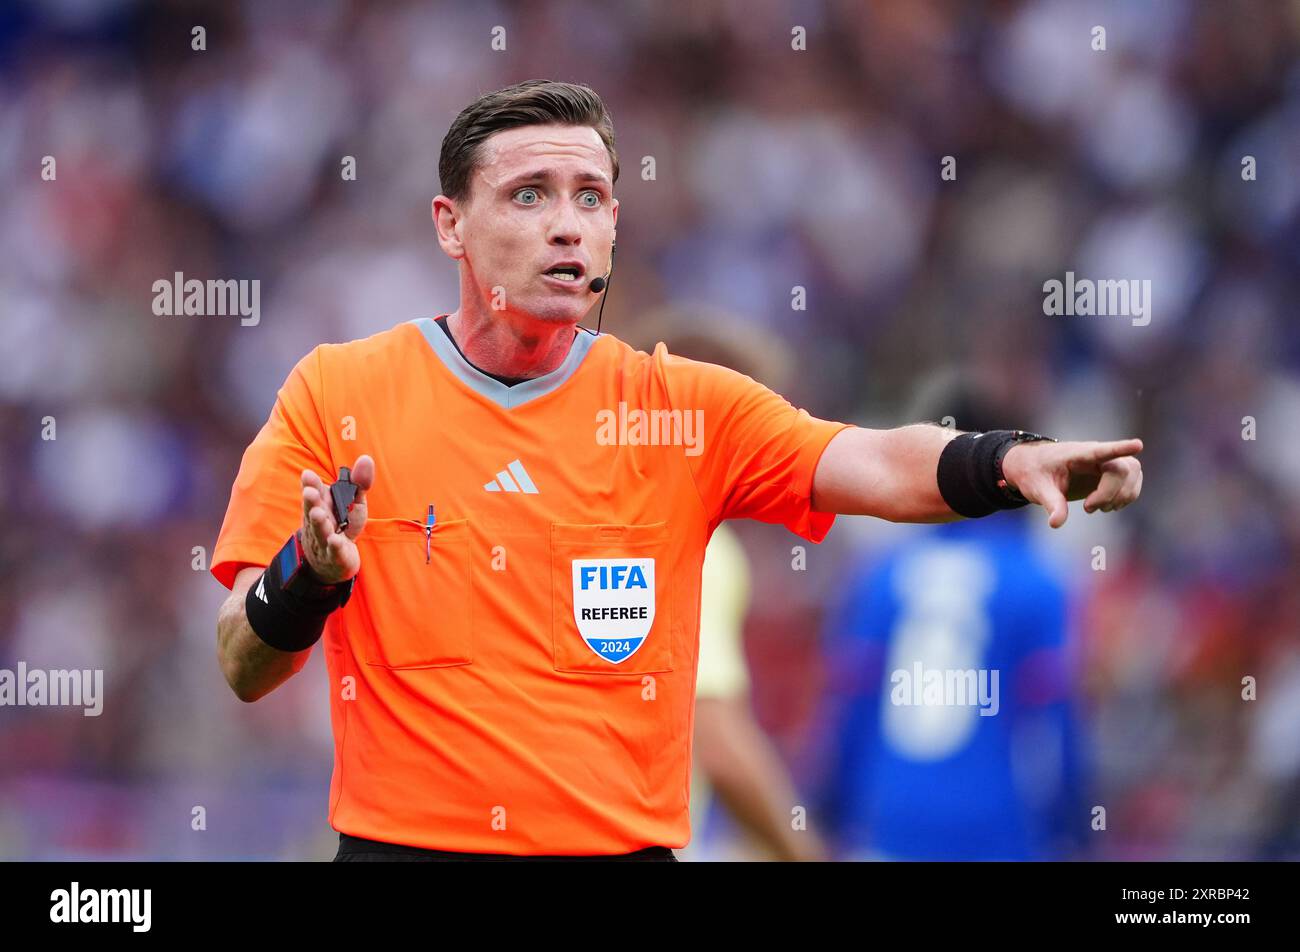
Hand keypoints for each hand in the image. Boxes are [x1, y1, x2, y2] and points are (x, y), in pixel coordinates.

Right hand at [299, 454, 374, 582]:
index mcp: (322, 505)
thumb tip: (366, 458)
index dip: (310, 484)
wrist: (335, 561)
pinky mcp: (335, 556)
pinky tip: (335, 541)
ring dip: (319, 523)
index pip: (314, 493)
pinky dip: (334, 547)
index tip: (308, 475)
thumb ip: (359, 482)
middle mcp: (319, 521)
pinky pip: (334, 552)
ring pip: (320, 531)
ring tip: (318, 513)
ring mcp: (324, 540)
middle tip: (310, 492)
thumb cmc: (343, 525)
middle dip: (311, 502)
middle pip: (313, 511)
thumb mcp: (354, 502)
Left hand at [1000, 438, 1142, 528]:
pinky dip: (1126, 498)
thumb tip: (1056, 523)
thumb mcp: (1037, 489)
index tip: (1138, 445)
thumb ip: (1051, 504)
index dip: (1120, 448)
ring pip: (1133, 475)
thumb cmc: (1036, 473)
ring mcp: (1108, 462)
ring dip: (1121, 497)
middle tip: (1088, 508)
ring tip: (1095, 508)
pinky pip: (1133, 483)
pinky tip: (1105, 505)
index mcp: (1077, 454)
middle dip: (1110, 494)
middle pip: (1123, 469)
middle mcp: (1097, 455)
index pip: (1102, 450)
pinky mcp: (1113, 472)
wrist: (1035, 467)